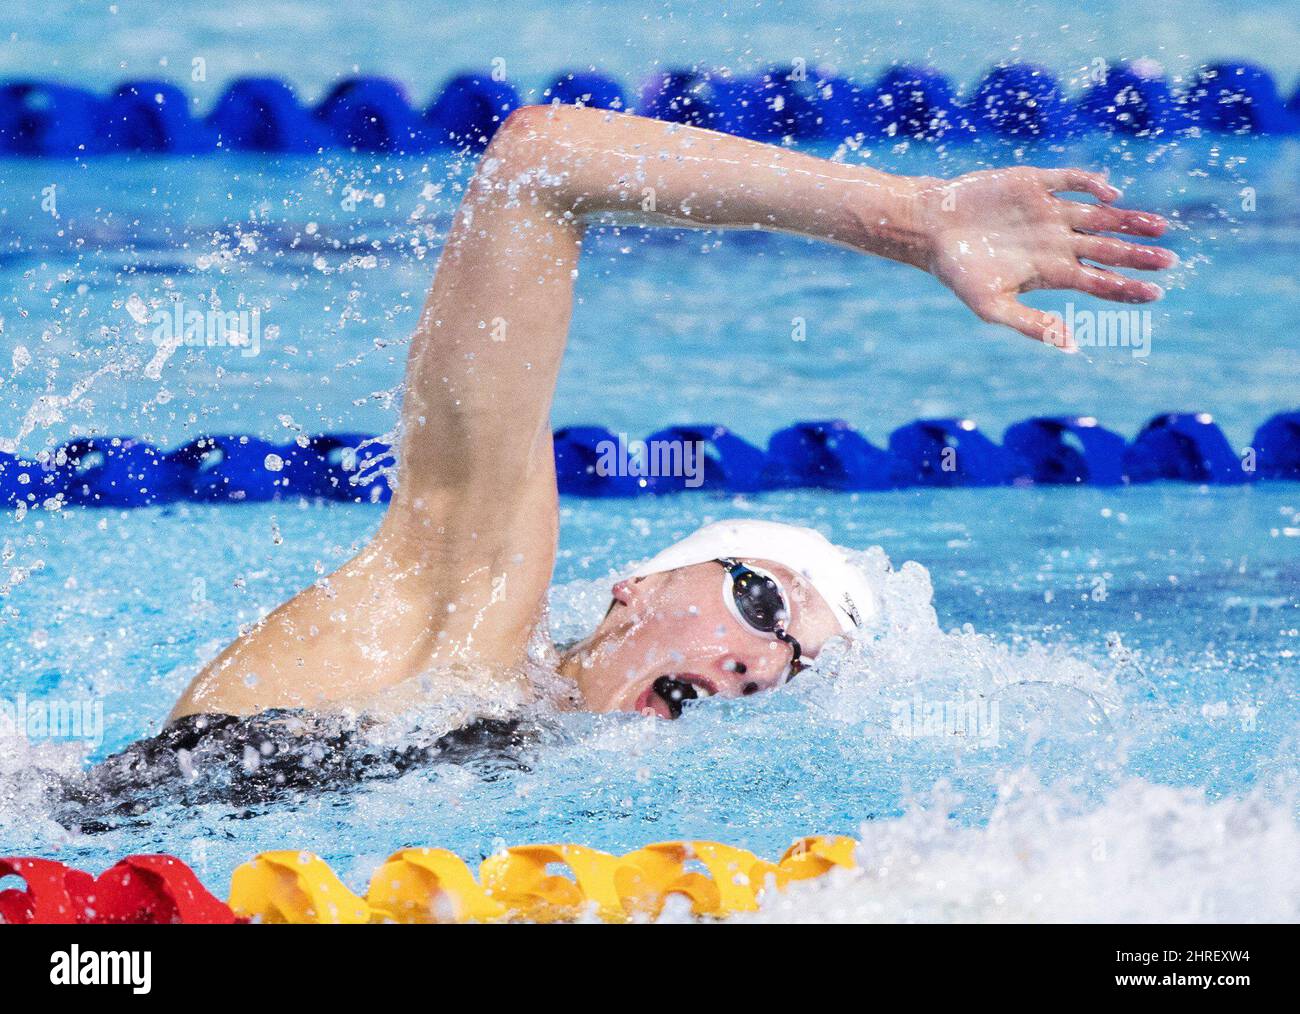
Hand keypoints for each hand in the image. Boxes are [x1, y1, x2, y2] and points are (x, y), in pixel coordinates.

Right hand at [916, 167, 1176, 349]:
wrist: (930, 229)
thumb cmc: (958, 273)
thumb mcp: (992, 308)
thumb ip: (1031, 325)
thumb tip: (1072, 345)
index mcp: (1051, 271)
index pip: (1099, 281)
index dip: (1127, 288)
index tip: (1155, 293)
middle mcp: (1057, 241)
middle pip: (1108, 249)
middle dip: (1139, 254)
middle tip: (1170, 260)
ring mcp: (1049, 210)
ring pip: (1101, 215)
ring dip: (1129, 220)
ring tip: (1159, 227)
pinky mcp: (1035, 182)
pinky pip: (1072, 180)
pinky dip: (1093, 184)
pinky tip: (1111, 195)